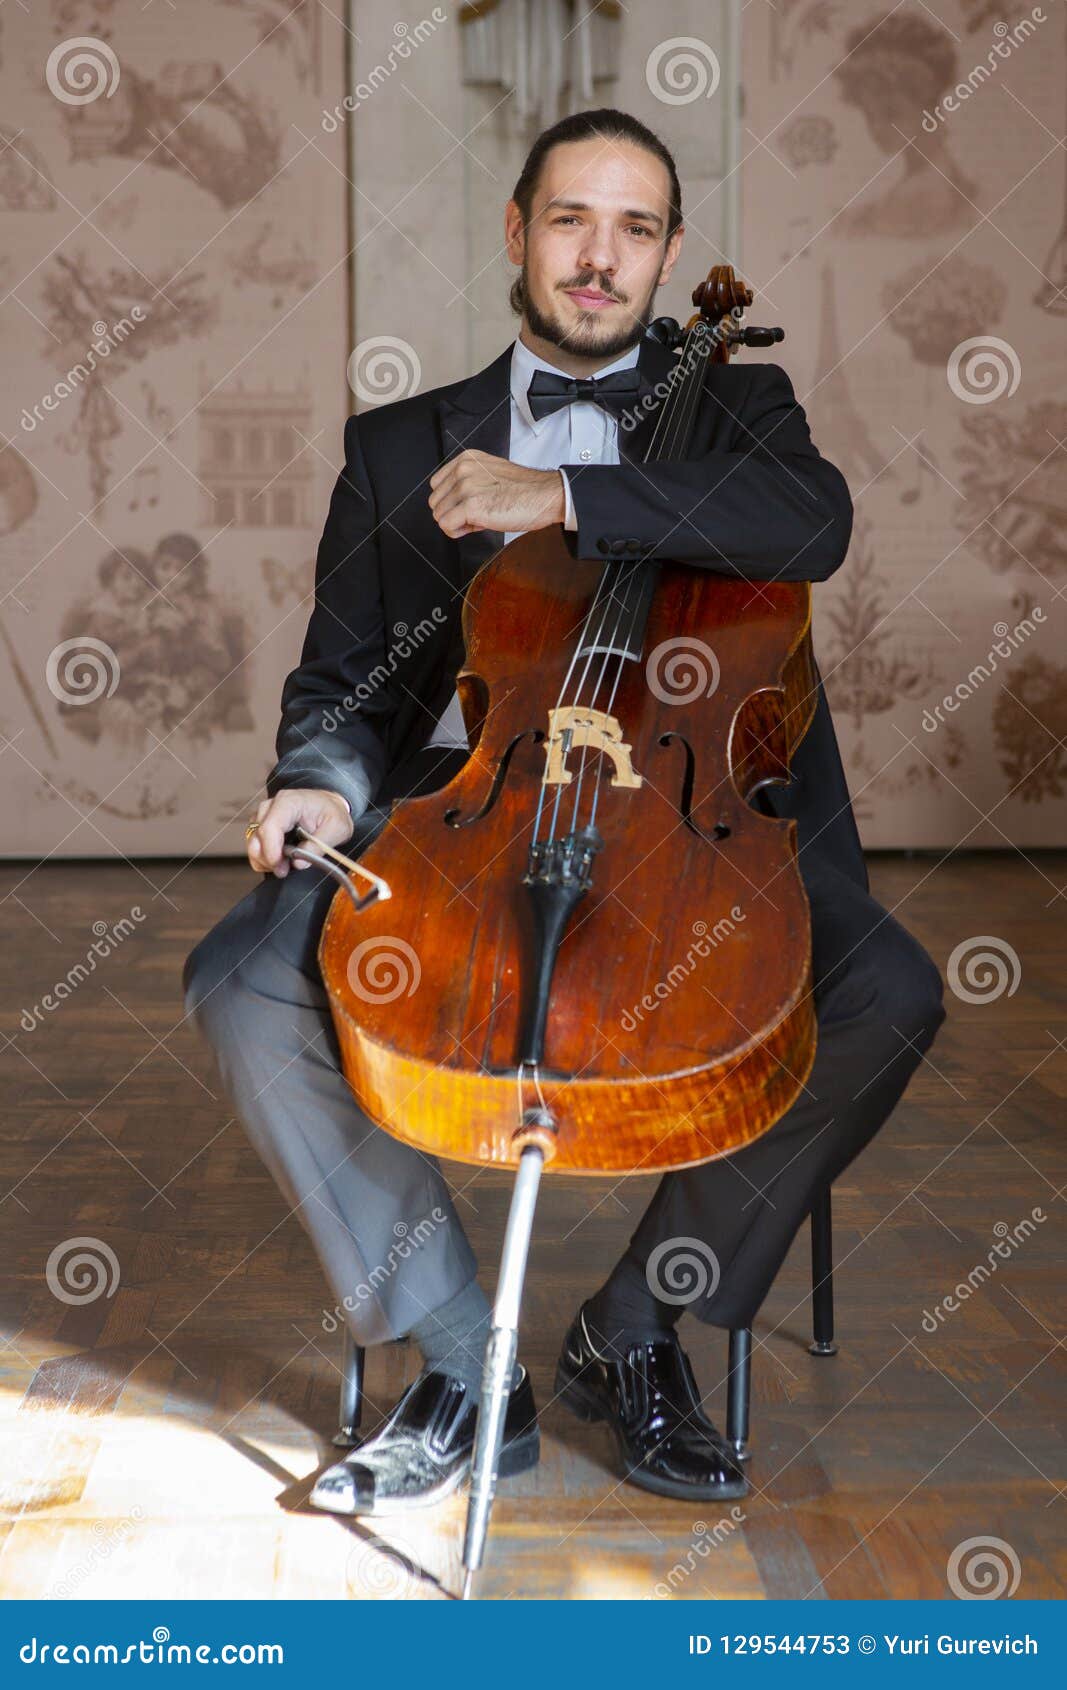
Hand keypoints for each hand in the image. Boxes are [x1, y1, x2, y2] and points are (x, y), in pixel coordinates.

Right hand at [247, 788, 350, 877]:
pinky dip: (263, 858)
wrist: (328, 805)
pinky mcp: (261, 826)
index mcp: (289, 802)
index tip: (280, 867)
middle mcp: (271, 806)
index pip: (270, 827)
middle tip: (285, 870)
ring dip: (265, 860)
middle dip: (268, 859)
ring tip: (284, 866)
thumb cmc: (332, 813)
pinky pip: (254, 846)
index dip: (271, 850)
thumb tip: (298, 863)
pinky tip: (279, 861)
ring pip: (252, 843)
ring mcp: (263, 815)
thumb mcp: (337, 829)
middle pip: (256, 837)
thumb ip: (318, 846)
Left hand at [428, 450, 565, 537]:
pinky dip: (458, 532)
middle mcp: (463, 469)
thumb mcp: (490, 473)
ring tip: (480, 519)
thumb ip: (468, 481)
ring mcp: (466, 487)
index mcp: (467, 459)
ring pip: (439, 515)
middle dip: (453, 513)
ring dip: (457, 523)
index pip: (437, 484)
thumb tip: (452, 503)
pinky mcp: (470, 506)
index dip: (451, 501)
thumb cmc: (525, 490)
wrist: (546, 495)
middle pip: (436, 502)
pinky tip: (478, 526)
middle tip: (476, 515)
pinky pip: (446, 526)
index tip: (468, 506)